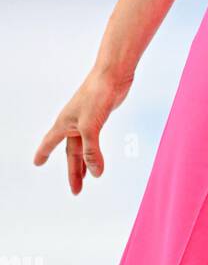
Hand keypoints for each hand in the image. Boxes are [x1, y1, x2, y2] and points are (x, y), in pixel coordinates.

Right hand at [33, 66, 134, 193]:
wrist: (113, 74)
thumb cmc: (96, 94)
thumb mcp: (90, 127)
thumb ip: (92, 151)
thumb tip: (96, 173)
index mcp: (64, 123)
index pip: (49, 142)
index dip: (43, 154)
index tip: (37, 163)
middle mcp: (73, 122)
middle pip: (71, 152)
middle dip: (73, 171)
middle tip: (76, 190)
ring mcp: (87, 119)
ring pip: (84, 146)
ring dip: (85, 163)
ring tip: (87, 178)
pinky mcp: (100, 116)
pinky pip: (95, 139)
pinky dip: (96, 151)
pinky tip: (99, 157)